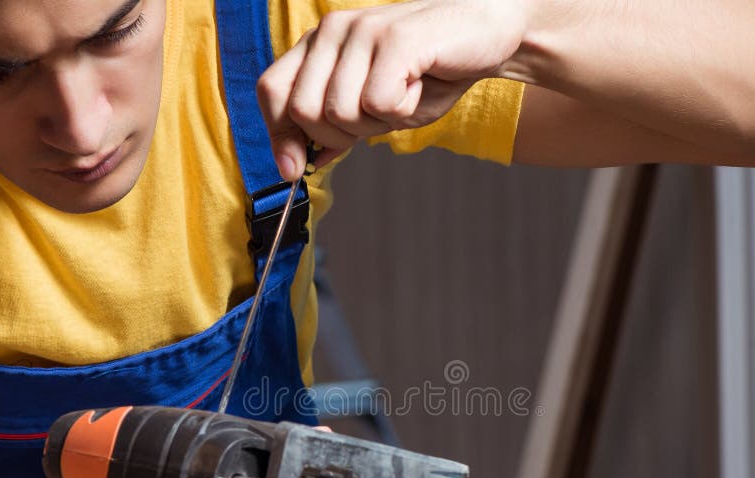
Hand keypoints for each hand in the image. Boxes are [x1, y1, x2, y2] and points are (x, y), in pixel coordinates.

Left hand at [256, 0, 528, 179]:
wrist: (483, 36)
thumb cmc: (427, 73)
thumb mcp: (372, 110)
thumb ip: (333, 130)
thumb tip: (299, 163)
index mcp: (319, 44)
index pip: (272, 91)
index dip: (279, 136)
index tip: (294, 169)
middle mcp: (332, 31)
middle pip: (304, 111)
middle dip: (339, 136)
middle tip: (376, 120)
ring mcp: (361, 32)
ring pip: (340, 112)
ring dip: (376, 124)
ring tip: (402, 98)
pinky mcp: (393, 40)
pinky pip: (378, 105)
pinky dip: (402, 112)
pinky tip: (417, 89)